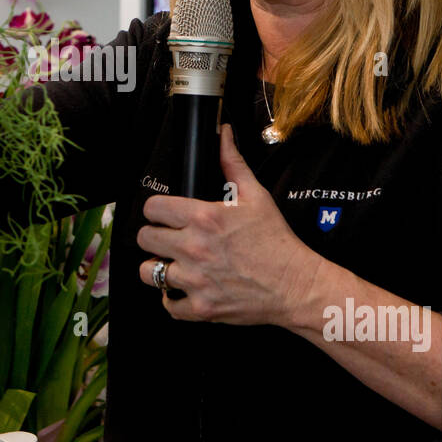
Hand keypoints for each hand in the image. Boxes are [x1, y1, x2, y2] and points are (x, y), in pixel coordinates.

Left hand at [136, 123, 325, 325]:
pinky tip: (184, 289)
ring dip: (158, 268)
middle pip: (145, 239)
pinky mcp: (201, 307)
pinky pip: (168, 305)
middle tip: (168, 239)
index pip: (153, 208)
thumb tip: (223, 134)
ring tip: (174, 264)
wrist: (296, 285)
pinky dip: (173, 299)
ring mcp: (196, 280)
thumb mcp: (256, 196)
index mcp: (204, 217)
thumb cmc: (277, 241)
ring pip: (149, 272)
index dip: (156, 210)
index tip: (164, 215)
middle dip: (155, 237)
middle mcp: (194, 248)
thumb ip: (232, 163)